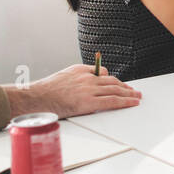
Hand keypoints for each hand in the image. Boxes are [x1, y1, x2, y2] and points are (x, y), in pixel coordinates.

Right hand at [5, 64, 140, 117]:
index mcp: (81, 70)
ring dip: (129, 94)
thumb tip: (85, 86)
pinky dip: (125, 102)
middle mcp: (87, 77)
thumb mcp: (62, 77)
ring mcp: (89, 89)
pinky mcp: (89, 102)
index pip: (103, 73)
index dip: (114, 80)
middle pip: (112, 81)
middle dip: (125, 87)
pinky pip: (112, 101)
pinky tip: (132, 103)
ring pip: (115, 90)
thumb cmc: (45, 92)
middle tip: (134, 91)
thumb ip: (76, 80)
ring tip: (137, 97)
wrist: (36, 98)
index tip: (120, 84)